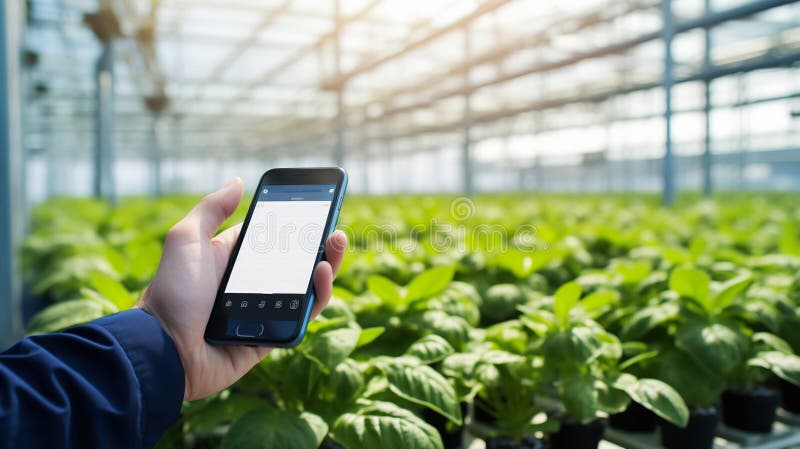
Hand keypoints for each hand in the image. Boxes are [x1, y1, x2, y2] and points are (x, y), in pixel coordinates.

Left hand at [137, 178, 347, 400]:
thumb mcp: (186, 239)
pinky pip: (303, 316)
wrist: (162, 347)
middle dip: (318, 243)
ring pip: (306, 287)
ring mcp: (264, 311)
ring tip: (335, 243)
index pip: (271, 239)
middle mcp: (250, 284)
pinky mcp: (273, 336)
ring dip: (327, 264)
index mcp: (231, 261)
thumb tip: (238, 182)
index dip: (292, 225)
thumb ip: (212, 209)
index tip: (314, 208)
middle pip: (295, 262)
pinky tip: (322, 272)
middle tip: (334, 227)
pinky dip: (318, 294)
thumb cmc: (172, 291)